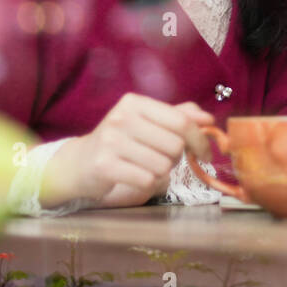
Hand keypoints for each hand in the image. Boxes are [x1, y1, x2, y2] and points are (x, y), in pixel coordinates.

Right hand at [66, 93, 214, 207]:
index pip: (181, 121)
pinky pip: (147, 180)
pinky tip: (134, 177)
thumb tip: (208, 118)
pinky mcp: (104, 166)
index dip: (200, 140)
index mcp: (135, 102)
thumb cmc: (120, 142)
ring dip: (161, 172)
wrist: (79, 163)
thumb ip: (178, 116)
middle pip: (174, 145)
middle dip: (176, 158)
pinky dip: (147, 183)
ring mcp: (111, 141)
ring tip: (145, 167)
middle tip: (162, 160)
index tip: (206, 154)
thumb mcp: (147, 123)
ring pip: (163, 165)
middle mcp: (121, 117)